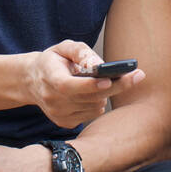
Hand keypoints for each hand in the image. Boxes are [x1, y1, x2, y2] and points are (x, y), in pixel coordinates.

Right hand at [24, 39, 145, 128]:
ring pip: (94, 107)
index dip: (89, 85)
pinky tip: (90, 93)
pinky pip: (91, 114)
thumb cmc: (54, 61)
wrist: (33, 81)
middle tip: (137, 75)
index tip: (109, 79)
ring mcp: (58, 114)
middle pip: (88, 97)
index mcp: (49, 77)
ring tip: (101, 82)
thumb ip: (81, 53)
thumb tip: (99, 65)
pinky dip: (97, 102)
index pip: (68, 86)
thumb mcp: (64, 48)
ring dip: (104, 94)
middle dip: (114, 86)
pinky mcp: (65, 123)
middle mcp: (52, 99)